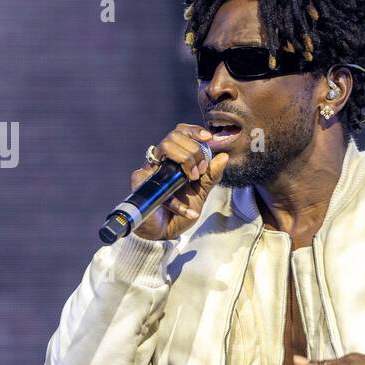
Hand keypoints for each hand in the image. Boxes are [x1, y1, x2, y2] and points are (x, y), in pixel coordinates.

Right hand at [130, 124, 228, 240]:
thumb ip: (211, 175)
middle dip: (193, 151)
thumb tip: (224, 156)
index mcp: (175, 159)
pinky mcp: (140, 183)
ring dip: (185, 162)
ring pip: (164, 148)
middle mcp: (160, 161)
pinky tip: (189, 212)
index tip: (208, 138)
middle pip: (172, 137)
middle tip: (200, 172)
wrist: (164, 233)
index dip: (193, 131)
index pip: (180, 133)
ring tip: (192, 181)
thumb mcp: (201, 192)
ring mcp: (149, 170)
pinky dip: (178, 202)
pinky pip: (160, 184)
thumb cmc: (180, 210)